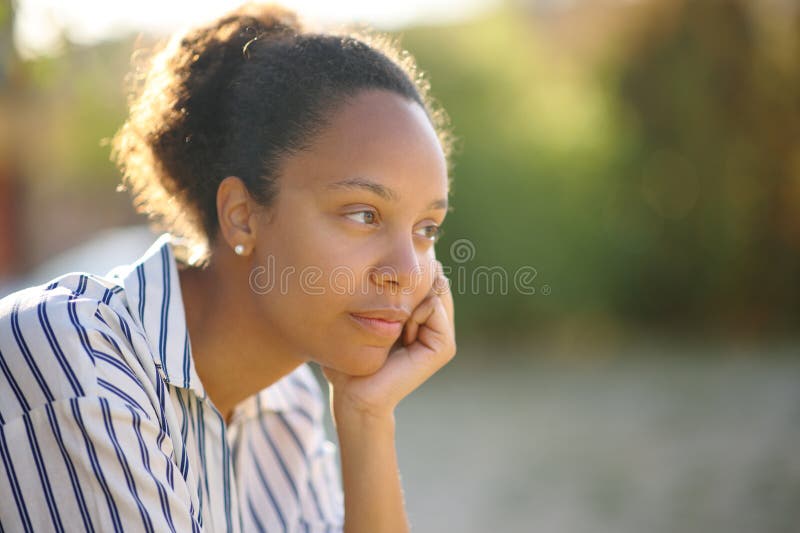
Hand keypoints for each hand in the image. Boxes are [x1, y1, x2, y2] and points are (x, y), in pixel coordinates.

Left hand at [322, 260, 455, 420]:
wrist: (353, 392)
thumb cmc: (351, 352)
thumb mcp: (365, 310)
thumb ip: (383, 287)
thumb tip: (397, 257)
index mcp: (420, 313)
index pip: (425, 270)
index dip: (404, 273)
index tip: (379, 302)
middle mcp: (436, 322)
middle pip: (431, 276)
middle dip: (407, 286)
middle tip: (387, 318)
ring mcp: (444, 335)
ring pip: (433, 288)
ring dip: (406, 302)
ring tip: (394, 330)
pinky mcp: (444, 346)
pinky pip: (432, 306)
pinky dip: (412, 315)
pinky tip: (402, 337)